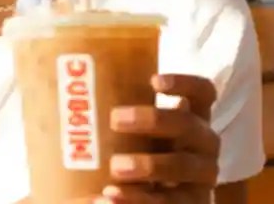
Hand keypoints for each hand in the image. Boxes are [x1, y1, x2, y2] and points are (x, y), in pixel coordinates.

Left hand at [98, 74, 219, 202]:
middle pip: (188, 124)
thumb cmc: (136, 154)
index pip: (202, 92)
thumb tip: (70, 90)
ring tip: (116, 167)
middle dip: (153, 119)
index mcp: (192, 118)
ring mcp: (202, 175)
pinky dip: (140, 199)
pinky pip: (171, 202)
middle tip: (115, 119)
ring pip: (183, 165)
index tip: (153, 81)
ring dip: (149, 164)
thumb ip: (121, 117)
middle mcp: (203, 143)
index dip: (184, 83)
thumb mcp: (136, 134)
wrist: (146, 197)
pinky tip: (112, 194)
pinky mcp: (194, 203)